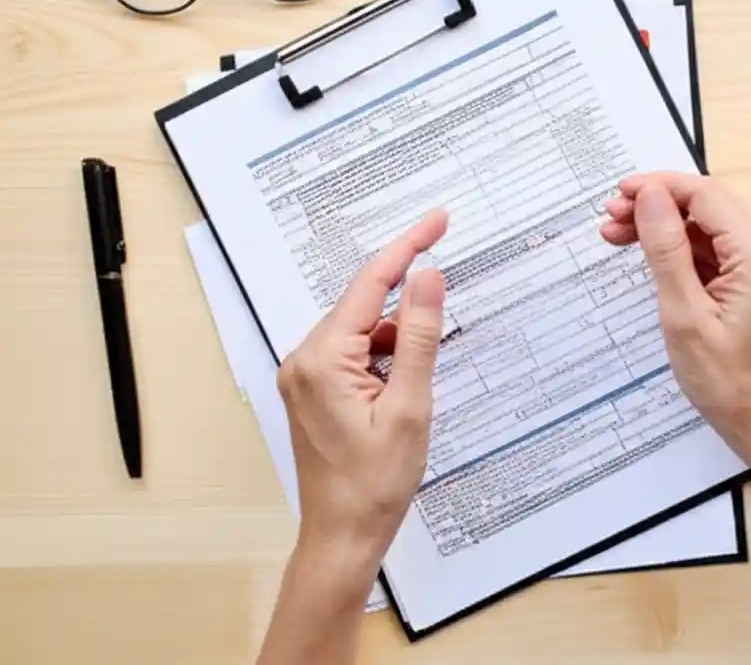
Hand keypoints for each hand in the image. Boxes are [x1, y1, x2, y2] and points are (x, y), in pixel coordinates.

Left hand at [277, 210, 448, 572]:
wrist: (342, 534)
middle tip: (443, 312)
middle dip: (408, 304)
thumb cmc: (374, 483)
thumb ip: (420, 336)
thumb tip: (428, 278)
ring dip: (398, 342)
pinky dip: (384, 360)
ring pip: (363, 332)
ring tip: (414, 394)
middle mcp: (303, 359)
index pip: (371, 283)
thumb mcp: (410, 406)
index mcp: (322, 358)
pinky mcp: (312, 390)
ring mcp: (304, 375)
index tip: (438, 220)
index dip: (409, 247)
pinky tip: (402, 391)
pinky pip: (354, 354)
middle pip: (365, 305)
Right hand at [599, 173, 750, 462]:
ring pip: (707, 222)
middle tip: (612, 215)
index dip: (659, 188)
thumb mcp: (684, 314)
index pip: (706, 196)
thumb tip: (649, 198)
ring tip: (618, 232)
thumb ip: (666, 249)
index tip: (620, 194)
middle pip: (707, 203)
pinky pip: (713, 246)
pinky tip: (646, 250)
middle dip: (657, 203)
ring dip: (664, 223)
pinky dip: (678, 244)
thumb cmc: (729, 382)